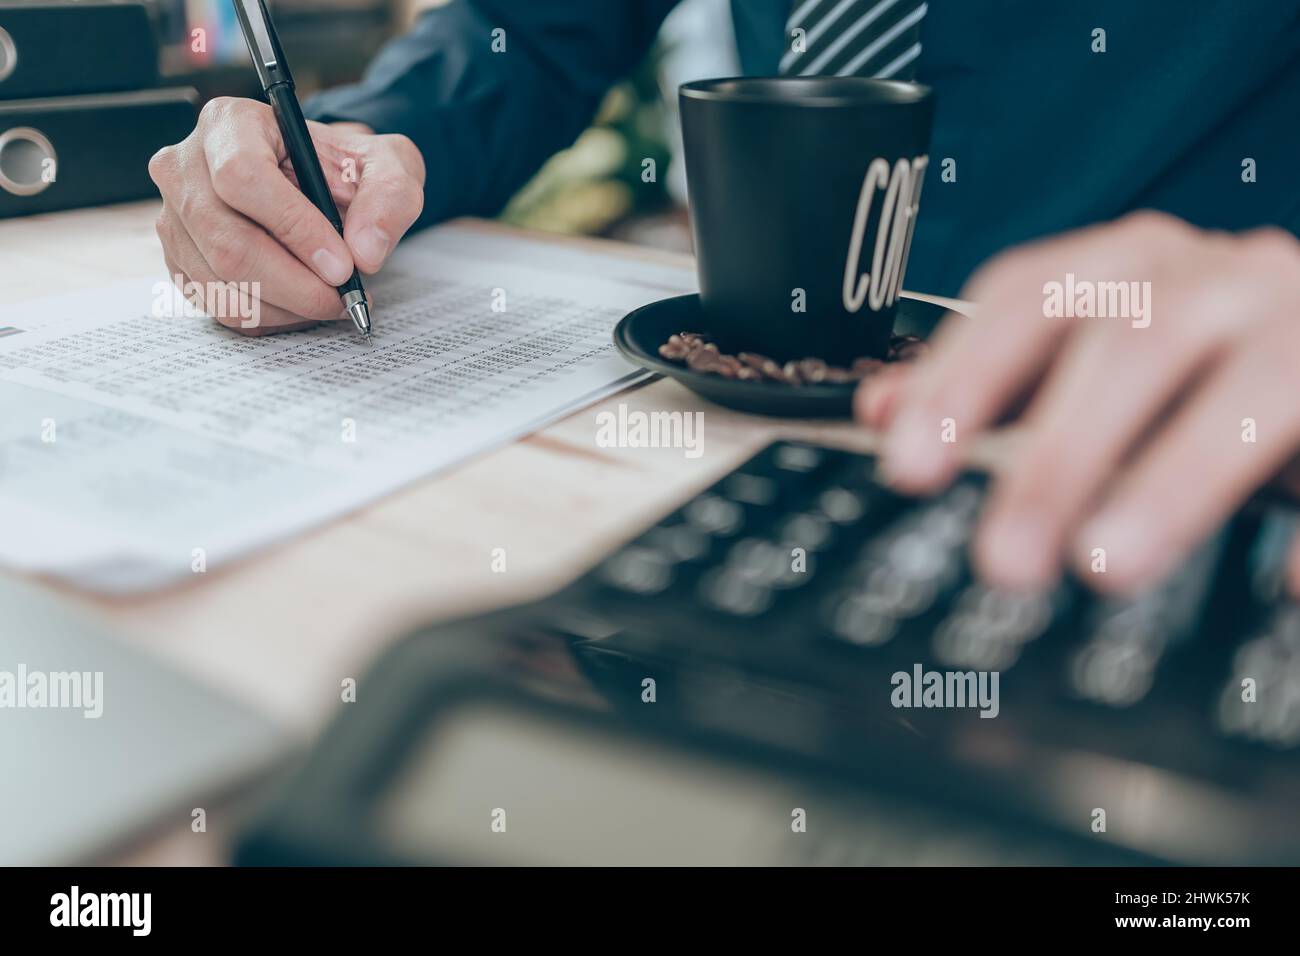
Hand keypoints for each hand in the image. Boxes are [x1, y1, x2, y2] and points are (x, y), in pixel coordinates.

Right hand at [148, 97, 424, 334]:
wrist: (322, 188)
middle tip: (343, 297)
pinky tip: (302, 305)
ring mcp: (175, 216)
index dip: (293, 227)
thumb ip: (391, 197)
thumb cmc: (346, 172)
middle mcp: (187, 166)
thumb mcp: (388, 166)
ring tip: (331, 301)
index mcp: (230, 124)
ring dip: (287, 305)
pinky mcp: (179, 259)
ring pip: (222, 281)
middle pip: (227, 241)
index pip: (242, 176)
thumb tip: (364, 253)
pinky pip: (219, 304)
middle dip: (296, 283)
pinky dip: (270, 316)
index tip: (341, 264)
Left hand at [857, 211, 1299, 594]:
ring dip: (1170, 485)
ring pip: (1245, 393)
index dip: (962, 376)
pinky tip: (1286, 580)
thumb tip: (879, 411)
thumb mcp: (1090, 351)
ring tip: (1106, 566)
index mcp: (1136, 264)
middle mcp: (1222, 278)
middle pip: (1127, 345)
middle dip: (1057, 457)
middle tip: (1005, 560)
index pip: (1027, 299)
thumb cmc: (1204, 354)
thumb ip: (993, 381)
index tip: (907, 461)